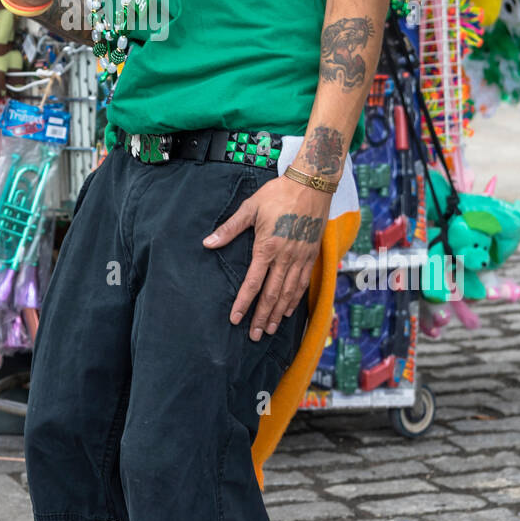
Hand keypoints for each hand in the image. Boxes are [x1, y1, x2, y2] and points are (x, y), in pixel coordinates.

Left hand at [203, 177, 330, 339]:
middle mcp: (285, 257)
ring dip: (278, 314)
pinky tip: (288, 310)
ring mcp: (300, 258)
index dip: (243, 303)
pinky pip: (303, 283)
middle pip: (272, 295)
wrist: (311, 185)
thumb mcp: (250, 207)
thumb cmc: (278, 194)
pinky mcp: (311, 255)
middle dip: (261, 317)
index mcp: (267, 247)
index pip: (253, 283)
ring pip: (288, 293)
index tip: (236, 319)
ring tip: (269, 329)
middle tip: (253, 335)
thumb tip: (208, 243)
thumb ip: (230, 228)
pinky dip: (295, 300)